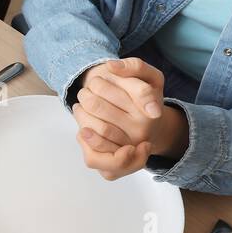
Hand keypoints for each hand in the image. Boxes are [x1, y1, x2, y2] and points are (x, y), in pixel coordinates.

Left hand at [72, 58, 185, 179]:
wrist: (148, 127)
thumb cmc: (143, 99)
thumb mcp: (150, 77)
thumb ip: (135, 66)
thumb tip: (112, 66)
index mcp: (150, 109)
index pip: (132, 95)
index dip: (110, 83)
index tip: (106, 69)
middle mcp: (142, 130)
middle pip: (98, 106)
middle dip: (87, 93)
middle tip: (86, 90)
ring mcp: (130, 148)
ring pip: (94, 128)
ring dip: (80, 111)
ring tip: (81, 103)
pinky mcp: (116, 166)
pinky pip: (94, 155)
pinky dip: (83, 134)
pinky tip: (82, 125)